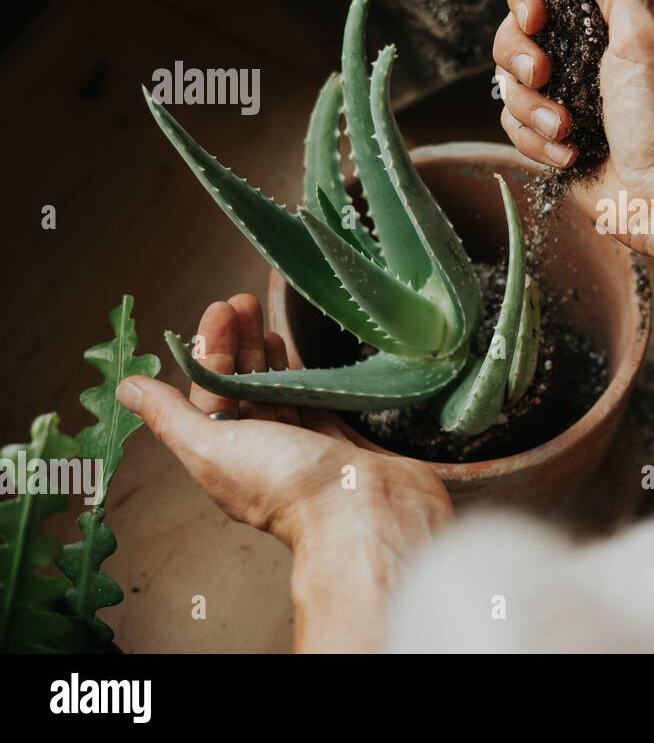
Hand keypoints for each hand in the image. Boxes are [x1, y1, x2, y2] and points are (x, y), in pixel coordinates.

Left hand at [116, 293, 453, 650]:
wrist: (368, 512)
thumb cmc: (287, 482)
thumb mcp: (212, 447)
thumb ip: (170, 416)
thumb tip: (126, 387)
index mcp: (227, 458)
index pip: (209, 394)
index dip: (210, 350)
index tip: (220, 309)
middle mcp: (263, 452)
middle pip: (243, 388)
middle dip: (239, 343)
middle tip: (243, 301)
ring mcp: (305, 446)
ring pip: (280, 391)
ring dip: (269, 354)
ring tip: (267, 318)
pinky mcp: (342, 442)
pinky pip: (318, 402)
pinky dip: (307, 376)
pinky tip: (304, 355)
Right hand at [492, 0, 653, 256]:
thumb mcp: (647, 33)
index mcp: (612, 18)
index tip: (534, 20)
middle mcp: (586, 51)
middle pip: (514, 32)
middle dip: (519, 57)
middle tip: (544, 76)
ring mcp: (568, 94)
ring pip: (508, 83)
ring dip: (532, 109)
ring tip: (567, 130)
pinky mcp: (554, 135)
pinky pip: (514, 126)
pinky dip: (537, 141)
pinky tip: (571, 154)